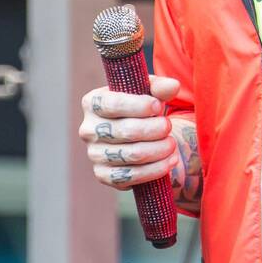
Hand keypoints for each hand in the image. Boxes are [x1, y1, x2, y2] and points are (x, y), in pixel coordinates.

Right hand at [78, 74, 181, 190]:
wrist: (137, 138)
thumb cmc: (142, 109)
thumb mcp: (150, 93)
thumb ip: (160, 87)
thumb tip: (173, 86)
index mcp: (92, 103)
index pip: (113, 104)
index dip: (140, 106)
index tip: (158, 107)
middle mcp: (89, 129)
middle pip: (127, 131)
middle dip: (155, 129)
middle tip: (168, 126)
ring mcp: (94, 154)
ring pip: (133, 155)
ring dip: (159, 149)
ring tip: (172, 143)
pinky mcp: (103, 175)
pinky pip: (131, 176)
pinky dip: (156, 169)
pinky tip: (170, 160)